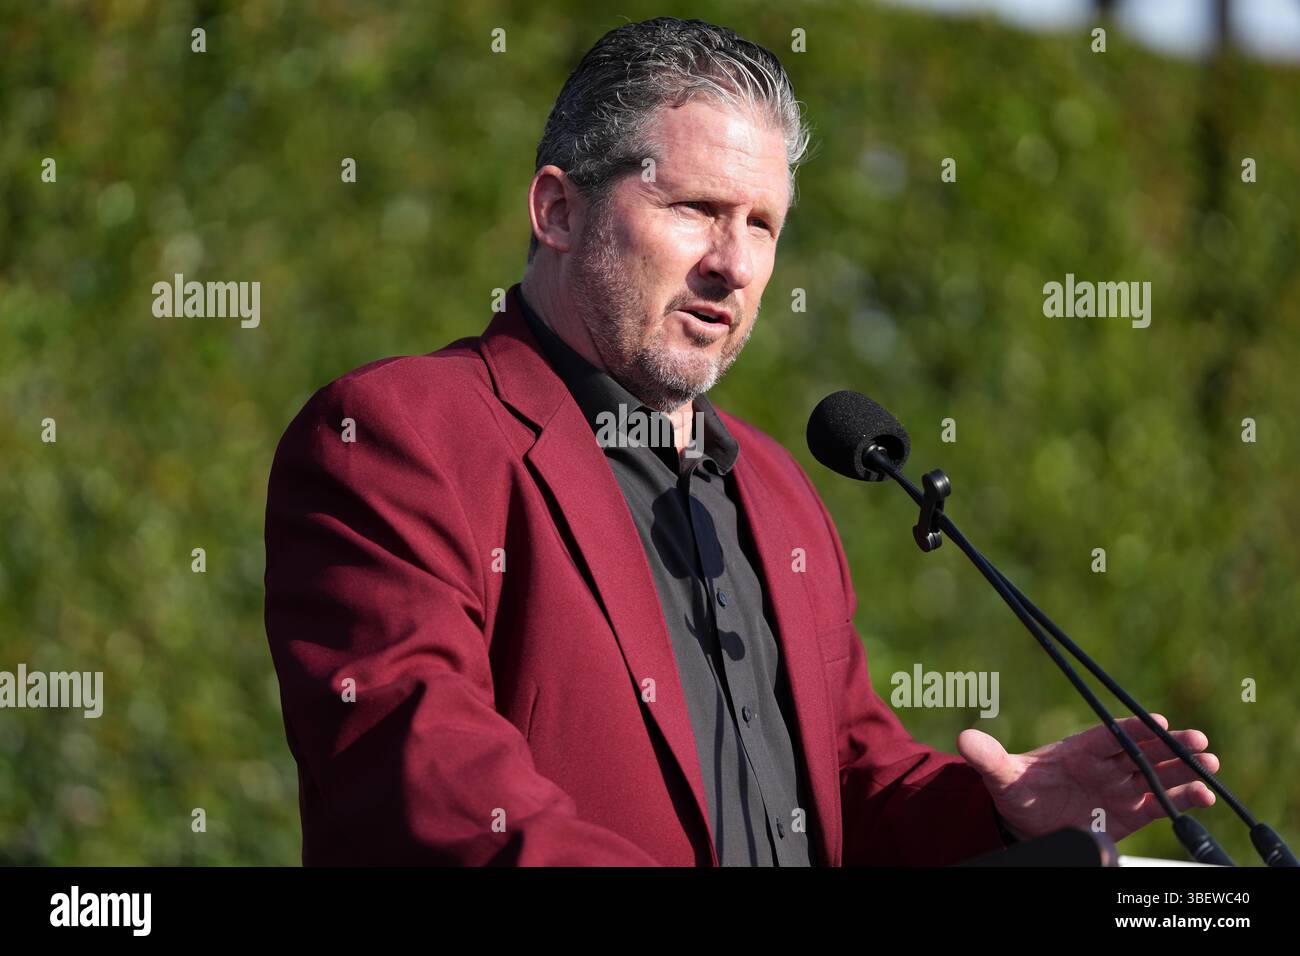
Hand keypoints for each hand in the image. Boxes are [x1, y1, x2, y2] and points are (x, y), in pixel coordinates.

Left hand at [957, 714, 1218, 842]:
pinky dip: (1183, 800)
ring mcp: (1121, 787)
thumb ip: (988, 757)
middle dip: (1169, 745)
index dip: (1133, 728)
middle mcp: (1107, 765)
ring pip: (1157, 774)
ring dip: (1183, 769)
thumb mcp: (1000, 775)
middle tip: (1197, 740)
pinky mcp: (1130, 813)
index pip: (1111, 735)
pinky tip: (1205, 797)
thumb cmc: (1017, 791)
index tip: (1157, 721)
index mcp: (1080, 749)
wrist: (1025, 821)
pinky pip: (1161, 804)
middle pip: (1143, 750)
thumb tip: (964, 738)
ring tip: (1210, 765)